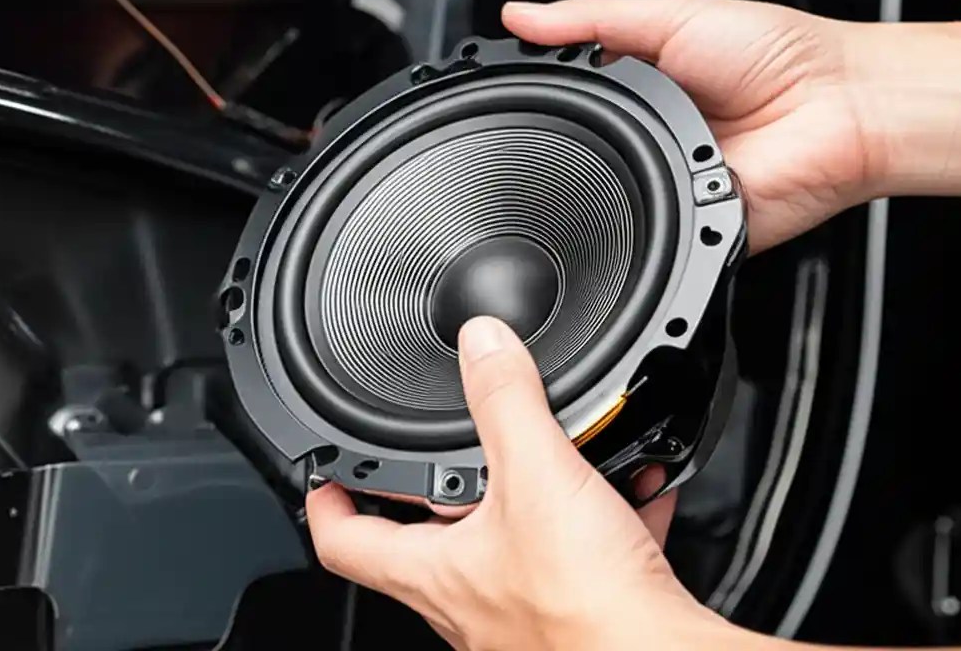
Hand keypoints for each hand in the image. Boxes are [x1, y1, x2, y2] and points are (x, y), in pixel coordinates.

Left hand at [306, 316, 755, 650]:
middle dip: (442, 488)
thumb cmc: (587, 609)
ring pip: (513, 541)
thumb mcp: (537, 477)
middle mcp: (471, 603)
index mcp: (436, 574)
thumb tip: (481, 345)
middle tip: (442, 450)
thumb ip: (506, 402)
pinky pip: (582, 554)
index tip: (327, 472)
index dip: (328, 500)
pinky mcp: (582, 613)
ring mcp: (525, 612)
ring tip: (553, 455)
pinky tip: (633, 490)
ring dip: (534, 496)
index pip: (344, 542)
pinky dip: (602, 516)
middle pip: (429, 540)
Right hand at [503, 0, 876, 253]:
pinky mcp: (688, 226)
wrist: (842, 110)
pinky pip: (649, 227)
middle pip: (584, 146)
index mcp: (645, 88)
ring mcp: (669, 182)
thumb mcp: (674, 17)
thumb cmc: (782, 56)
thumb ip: (594, 19)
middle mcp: (654, 138)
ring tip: (645, 138)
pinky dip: (652, 207)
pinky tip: (665, 180)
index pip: (573, 95)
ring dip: (618, 169)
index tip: (508, 82)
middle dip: (579, 134)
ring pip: (610, 192)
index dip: (542, 93)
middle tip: (583, 112)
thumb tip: (522, 17)